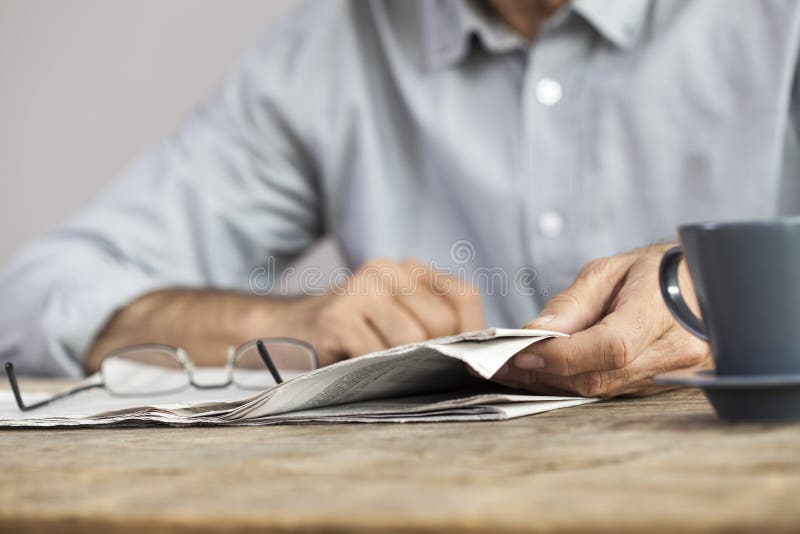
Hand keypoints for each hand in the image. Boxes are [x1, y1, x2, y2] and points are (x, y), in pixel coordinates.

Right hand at [304, 258, 483, 365]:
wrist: (287, 330)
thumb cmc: (355, 332)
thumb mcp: (397, 317)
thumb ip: (437, 326)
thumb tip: (484, 357)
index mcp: (409, 269)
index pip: (462, 295)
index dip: (471, 332)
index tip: (461, 358)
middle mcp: (386, 270)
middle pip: (440, 321)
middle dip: (434, 354)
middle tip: (411, 366)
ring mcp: (360, 290)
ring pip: (412, 340)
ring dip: (402, 366)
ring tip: (382, 367)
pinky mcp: (337, 317)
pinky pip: (377, 355)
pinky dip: (375, 372)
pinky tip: (360, 367)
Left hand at [494, 244, 711, 396]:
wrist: (704, 284)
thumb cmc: (655, 269)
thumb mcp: (609, 270)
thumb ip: (572, 304)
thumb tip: (535, 334)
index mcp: (662, 311)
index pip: (610, 346)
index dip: (562, 355)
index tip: (520, 352)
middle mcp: (675, 351)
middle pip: (599, 376)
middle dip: (544, 373)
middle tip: (500, 364)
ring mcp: (672, 374)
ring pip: (600, 389)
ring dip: (552, 382)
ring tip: (514, 369)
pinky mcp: (660, 386)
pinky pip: (609, 390)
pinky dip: (573, 383)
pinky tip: (546, 372)